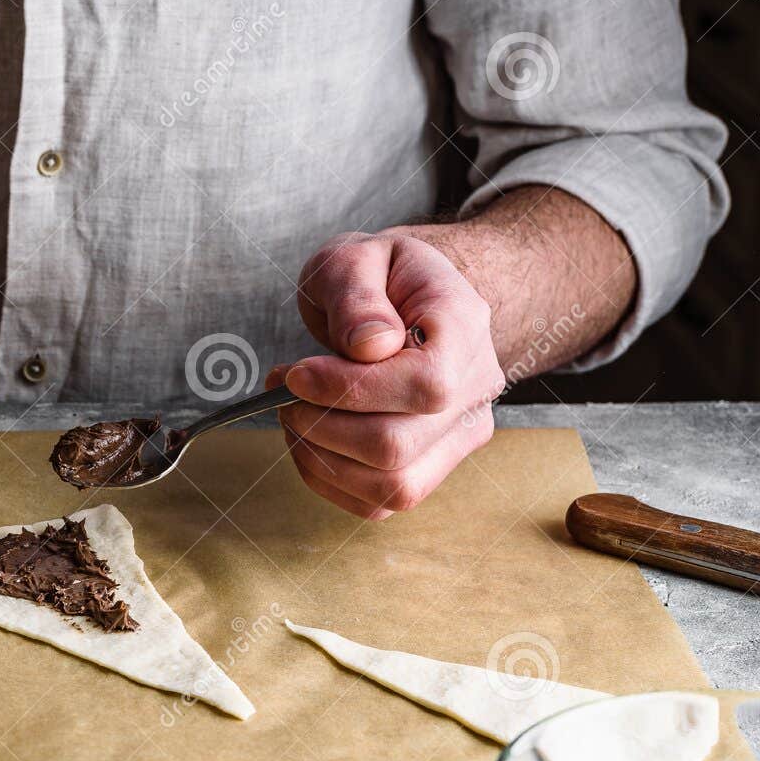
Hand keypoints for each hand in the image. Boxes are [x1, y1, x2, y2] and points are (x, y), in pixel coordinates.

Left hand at [272, 230, 505, 518]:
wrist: (406, 299)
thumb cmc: (380, 277)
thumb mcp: (357, 258)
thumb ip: (358, 295)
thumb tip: (369, 346)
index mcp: (465, 330)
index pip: (425, 386)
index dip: (349, 390)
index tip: (296, 373)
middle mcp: (475, 392)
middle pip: (398, 447)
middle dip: (320, 425)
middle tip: (284, 390)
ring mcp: (458, 437)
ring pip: (391, 487)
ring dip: (320, 458)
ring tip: (292, 412)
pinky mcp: (430, 467)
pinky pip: (378, 502)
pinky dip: (328, 478)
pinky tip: (308, 438)